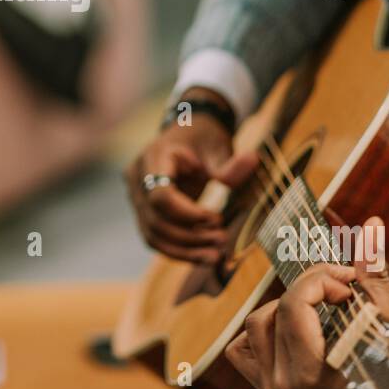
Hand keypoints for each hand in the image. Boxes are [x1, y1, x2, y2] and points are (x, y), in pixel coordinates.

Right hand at [123, 90, 258, 263]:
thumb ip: (230, 163)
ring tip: (215, 255)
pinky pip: (155, 236)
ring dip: (184, 250)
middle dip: (190, 236)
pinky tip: (202, 255)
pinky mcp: (142, 210)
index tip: (216, 218)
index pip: (160, 195)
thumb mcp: (219, 147)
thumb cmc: (204, 138)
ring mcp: (136, 195)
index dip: (187, 213)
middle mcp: (137, 177)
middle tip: (222, 241)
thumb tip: (252, 160)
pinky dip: (178, 250)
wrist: (188, 133)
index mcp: (154, 156)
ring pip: (152, 234)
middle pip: (156, 219)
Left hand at [223, 216, 388, 388]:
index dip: (321, 280)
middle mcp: (285, 383)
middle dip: (309, 288)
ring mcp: (272, 387)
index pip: (295, 305)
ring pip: (256, 324)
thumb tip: (373, 223)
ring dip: (285, 308)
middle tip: (339, 290)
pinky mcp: (265, 388)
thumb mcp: (388, 327)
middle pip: (276, 309)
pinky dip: (262, 331)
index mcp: (313, 372)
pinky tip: (291, 329)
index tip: (348, 283)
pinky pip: (241, 348)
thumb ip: (373, 275)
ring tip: (319, 311)